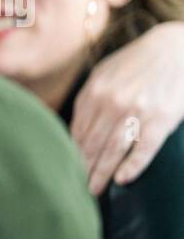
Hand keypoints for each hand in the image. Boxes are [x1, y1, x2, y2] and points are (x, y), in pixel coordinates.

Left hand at [71, 21, 183, 193]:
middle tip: (76, 189)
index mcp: (94, 92)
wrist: (176, 48)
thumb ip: (88, 100)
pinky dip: (132, 165)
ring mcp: (136, 112)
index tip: (65, 170)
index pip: (77, 132)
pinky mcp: (161, 119)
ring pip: (112, 150)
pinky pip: (144, 148)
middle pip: (91, 144)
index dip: (70, 154)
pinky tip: (122, 180)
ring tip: (94, 190)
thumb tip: (74, 130)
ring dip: (101, 173)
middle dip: (82, 169)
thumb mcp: (105, 74)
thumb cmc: (137, 63)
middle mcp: (111, 103)